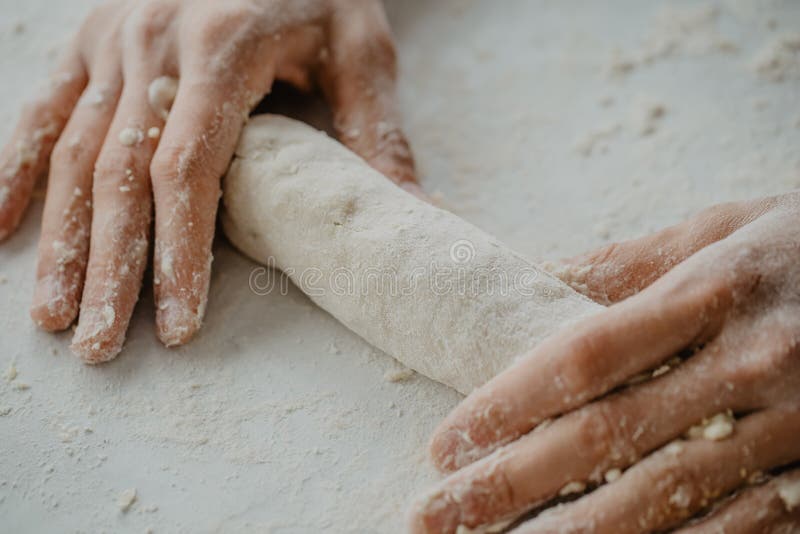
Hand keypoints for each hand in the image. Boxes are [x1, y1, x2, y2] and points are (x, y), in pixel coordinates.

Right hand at [0, 0, 415, 362]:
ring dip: (62, 241)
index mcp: (222, 49)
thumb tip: (418, 220)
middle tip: (99, 346)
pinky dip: (16, 170)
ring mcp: (111, 42)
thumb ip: (376, 135)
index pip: (189, 169)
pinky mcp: (90, 43)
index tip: (179, 324)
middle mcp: (151, 45)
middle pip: (120, 175)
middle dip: (110, 269)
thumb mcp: (361, 51)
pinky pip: (41, 111)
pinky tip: (1, 229)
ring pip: (73, 154)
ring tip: (53, 316)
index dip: (179, 252)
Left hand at [409, 193, 799, 532]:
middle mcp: (746, 366)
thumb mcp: (723, 229)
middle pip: (604, 438)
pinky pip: (739, 532)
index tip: (445, 442)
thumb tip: (533, 275)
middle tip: (432, 516)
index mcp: (712, 292)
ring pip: (662, 499)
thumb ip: (627, 262)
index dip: (505, 404)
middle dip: (508, 486)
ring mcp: (789, 429)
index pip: (584, 355)